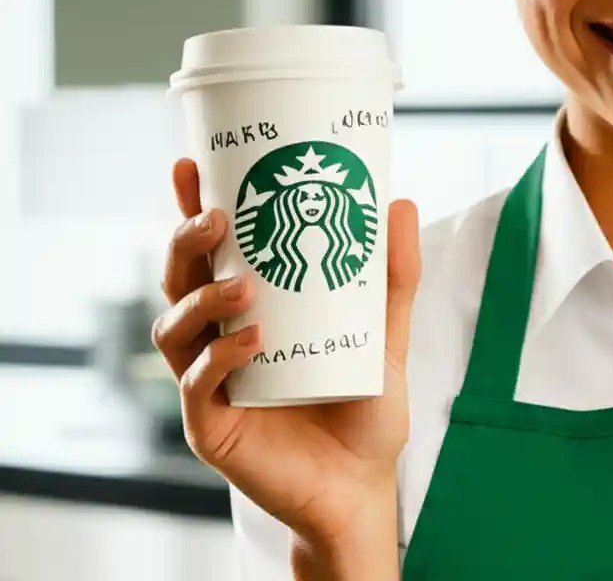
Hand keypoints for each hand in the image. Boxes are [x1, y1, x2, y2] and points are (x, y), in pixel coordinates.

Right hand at [152, 157, 420, 549]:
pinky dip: (217, 358)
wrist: (362, 484)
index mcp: (248, 311)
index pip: (208, 254)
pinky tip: (250, 341)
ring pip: (174, 328)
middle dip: (186, 243)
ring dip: (202, 298)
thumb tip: (398, 203)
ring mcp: (208, 384)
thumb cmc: (364, 408)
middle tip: (216, 218)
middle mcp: (217, 341)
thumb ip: (393, 279)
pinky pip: (195, 385)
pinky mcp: (211, 426)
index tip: (190, 167)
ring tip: (244, 284)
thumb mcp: (386, 336)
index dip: (189, 210)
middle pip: (178, 280)